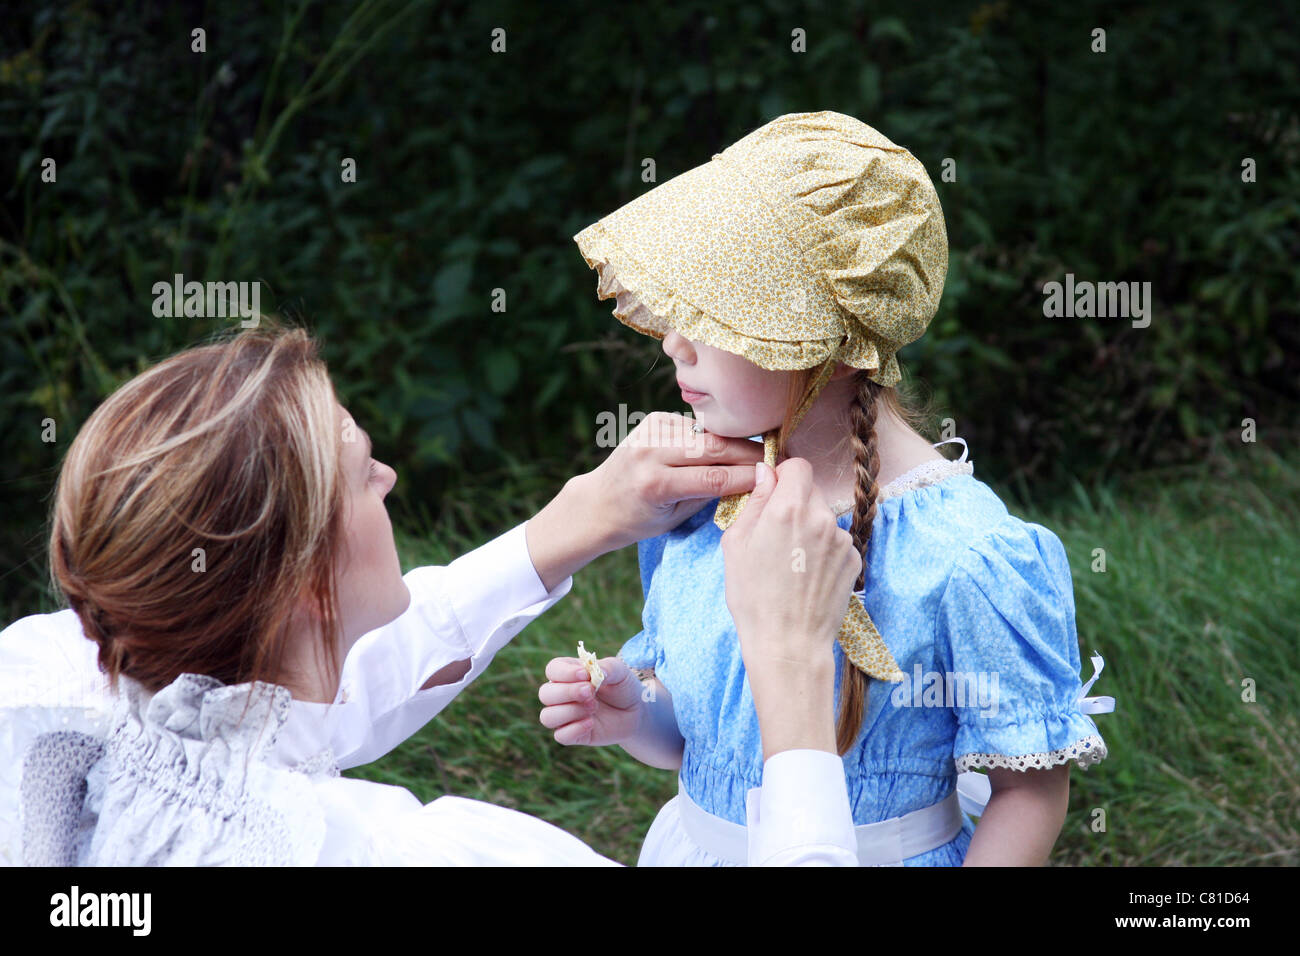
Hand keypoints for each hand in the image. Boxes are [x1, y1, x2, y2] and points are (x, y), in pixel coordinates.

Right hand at [538, 655, 644, 745]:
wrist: (634, 713)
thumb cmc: (623, 688)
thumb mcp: (621, 672)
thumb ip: (608, 667)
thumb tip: (595, 671)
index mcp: (568, 674)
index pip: (552, 669)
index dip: (564, 673)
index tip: (585, 675)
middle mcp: (561, 695)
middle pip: (545, 694)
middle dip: (567, 692)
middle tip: (591, 692)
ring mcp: (565, 716)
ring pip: (547, 717)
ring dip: (570, 711)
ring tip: (593, 707)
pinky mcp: (571, 734)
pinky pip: (560, 736)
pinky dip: (574, 729)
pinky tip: (591, 723)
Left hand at [579, 412, 763, 552]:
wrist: (599, 500)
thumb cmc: (638, 519)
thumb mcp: (674, 518)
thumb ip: (708, 496)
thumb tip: (749, 480)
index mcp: (655, 484)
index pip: (713, 478)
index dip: (747, 477)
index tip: (772, 477)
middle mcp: (650, 453)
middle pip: (713, 448)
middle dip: (748, 453)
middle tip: (774, 458)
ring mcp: (649, 432)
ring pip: (706, 433)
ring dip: (735, 441)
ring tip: (759, 450)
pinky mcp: (653, 420)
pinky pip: (693, 427)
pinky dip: (713, 436)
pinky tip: (727, 444)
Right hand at [721, 458, 861, 672]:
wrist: (788, 643)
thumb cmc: (753, 598)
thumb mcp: (736, 545)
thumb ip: (754, 502)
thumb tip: (765, 473)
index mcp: (788, 509)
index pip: (798, 466)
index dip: (783, 476)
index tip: (773, 493)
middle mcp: (821, 517)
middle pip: (811, 492)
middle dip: (794, 505)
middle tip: (776, 536)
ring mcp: (841, 540)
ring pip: (823, 518)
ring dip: (810, 530)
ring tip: (791, 563)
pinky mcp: (854, 560)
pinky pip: (836, 542)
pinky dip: (823, 552)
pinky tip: (807, 576)